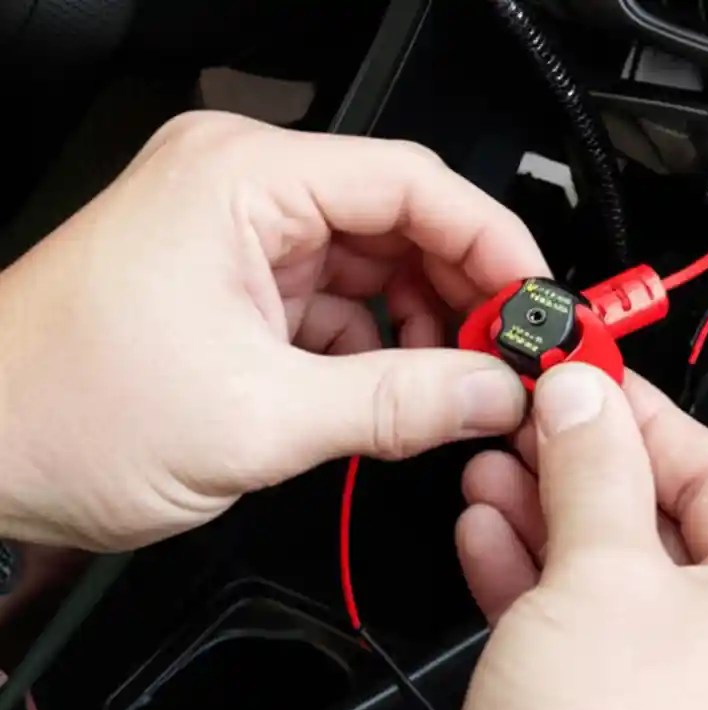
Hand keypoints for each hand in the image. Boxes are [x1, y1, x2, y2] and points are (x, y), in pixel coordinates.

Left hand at [0, 111, 546, 549]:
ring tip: (459, 385)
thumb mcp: (261, 420)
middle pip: (401, 219)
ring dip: (423, 325)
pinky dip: (378, 345)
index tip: (538, 306)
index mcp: (241, 179)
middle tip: (513, 357)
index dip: (494, 244)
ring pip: (375, 263)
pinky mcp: (236, 282)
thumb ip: (400, 403)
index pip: (413, 183)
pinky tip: (400, 391)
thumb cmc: (58, 412)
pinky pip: (338, 299)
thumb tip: (494, 392)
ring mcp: (238, 235)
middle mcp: (241, 188)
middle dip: (464, 291)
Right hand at [456, 365, 707, 709]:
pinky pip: (573, 619)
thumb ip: (593, 472)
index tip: (586, 367)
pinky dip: (526, 571)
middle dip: (581, 460)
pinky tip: (485, 529)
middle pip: (656, 515)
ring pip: (606, 566)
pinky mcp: (606, 706)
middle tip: (528, 408)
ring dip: (543, 509)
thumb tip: (582, 395)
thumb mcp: (600, 578)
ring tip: (493, 462)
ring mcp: (670, 681)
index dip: (645, 413)